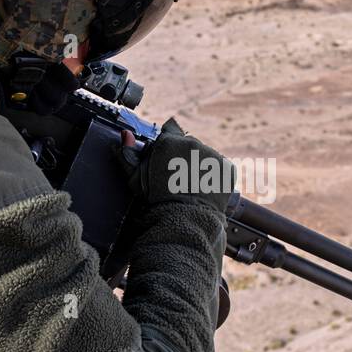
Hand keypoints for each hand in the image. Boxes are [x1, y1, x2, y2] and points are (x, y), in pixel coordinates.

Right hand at [115, 118, 234, 213]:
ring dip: (200, 165)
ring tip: (192, 185)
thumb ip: (128, 154)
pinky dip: (215, 176)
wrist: (184, 220)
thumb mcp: (136, 177)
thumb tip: (125, 134)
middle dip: (184, 156)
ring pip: (205, 155)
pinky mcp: (226, 168)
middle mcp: (193, 143)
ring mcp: (212, 154)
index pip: (170, 131)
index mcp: (170, 141)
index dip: (168, 146)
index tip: (166, 160)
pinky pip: (220, 167)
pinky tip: (205, 188)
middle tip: (178, 177)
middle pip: (188, 144)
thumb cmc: (157, 200)